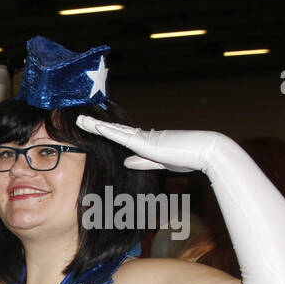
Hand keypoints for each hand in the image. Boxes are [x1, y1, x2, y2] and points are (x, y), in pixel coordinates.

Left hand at [76, 115, 229, 173]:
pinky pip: (120, 135)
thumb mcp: (160, 163)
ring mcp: (142, 138)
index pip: (120, 137)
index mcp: (146, 142)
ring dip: (95, 125)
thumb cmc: (188, 158)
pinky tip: (93, 126)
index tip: (92, 128)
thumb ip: (143, 162)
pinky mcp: (144, 142)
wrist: (205, 151)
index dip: (106, 132)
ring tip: (79, 120)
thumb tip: (126, 161)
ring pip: (113, 130)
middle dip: (95, 126)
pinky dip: (106, 131)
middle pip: (113, 131)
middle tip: (79, 120)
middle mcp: (142, 137)